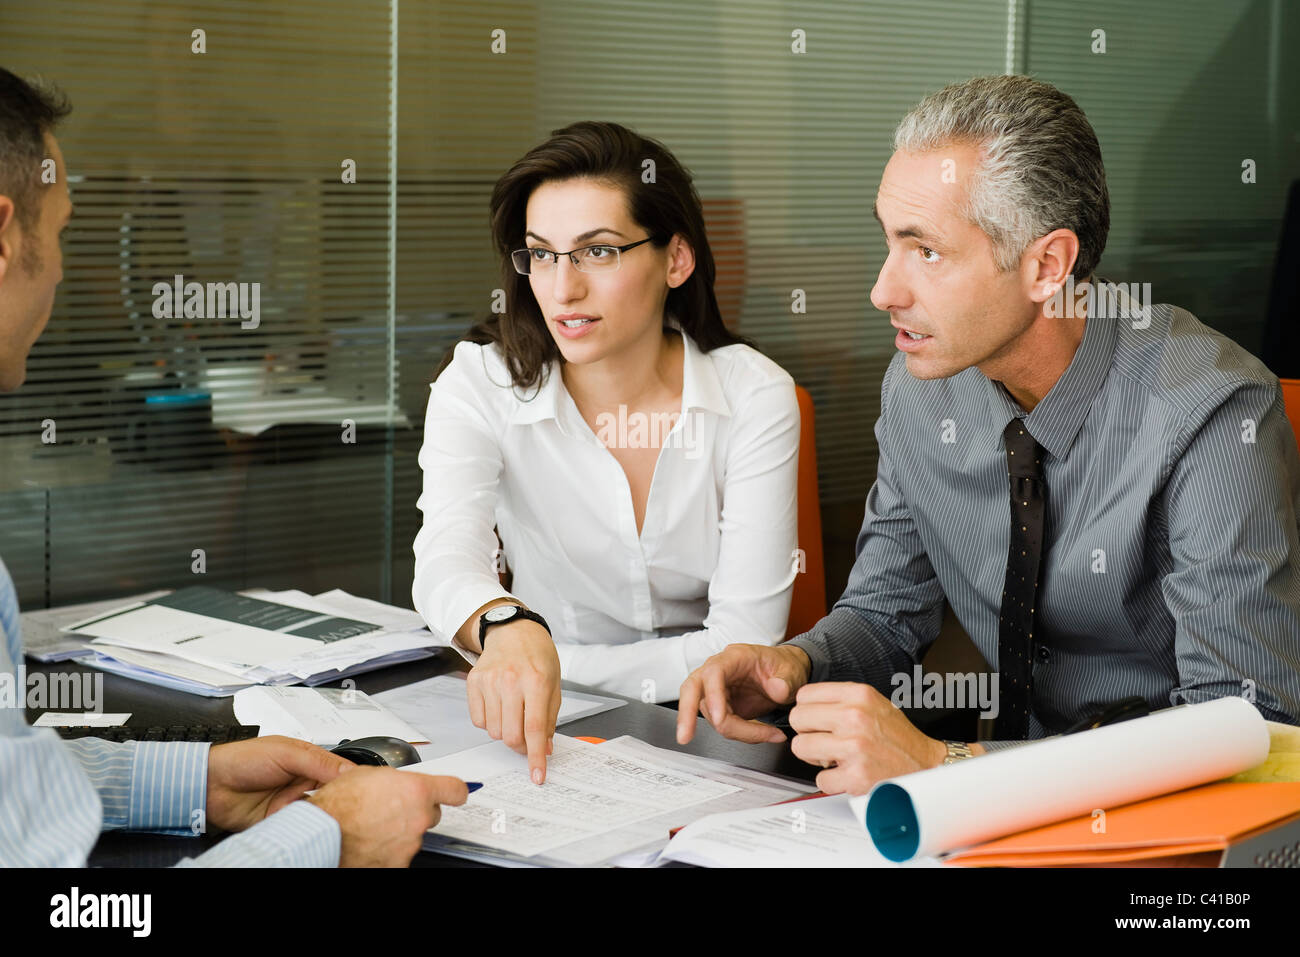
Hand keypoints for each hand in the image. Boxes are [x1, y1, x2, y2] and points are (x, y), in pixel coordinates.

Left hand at [206, 735, 353, 832]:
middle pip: (332, 795)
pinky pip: (299, 827)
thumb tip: (348, 770)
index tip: (363, 789)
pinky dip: (305, 828)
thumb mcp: (286, 754)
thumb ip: (318, 762)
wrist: (210, 785)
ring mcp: (291, 804)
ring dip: (322, 815)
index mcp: (307, 761)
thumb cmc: (242, 759)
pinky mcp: (280, 822)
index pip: (339, 772)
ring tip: (326, 815)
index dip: (352, 780)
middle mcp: (302, 783)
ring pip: (318, 813)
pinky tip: (308, 825)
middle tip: (349, 807)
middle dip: (339, 801)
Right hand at [308, 766, 468, 866]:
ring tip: (372, 824)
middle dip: (417, 810)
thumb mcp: (370, 774)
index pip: (455, 790)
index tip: (459, 792)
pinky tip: (371, 840)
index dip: (457, 790)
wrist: (321, 833)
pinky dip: (389, 849)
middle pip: (432, 813)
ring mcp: (409, 844)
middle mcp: (419, 819)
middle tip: (391, 808)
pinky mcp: (398, 864)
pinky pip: (400, 853)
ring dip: (400, 830)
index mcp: (417, 791)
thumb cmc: (339, 804)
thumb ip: (396, 780)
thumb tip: (401, 782)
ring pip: (414, 834)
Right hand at [466, 619, 560, 783]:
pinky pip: (478, 721)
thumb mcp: (554, 684)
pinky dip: (490, 722)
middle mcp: (510, 680)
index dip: (535, 756)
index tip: (537, 775)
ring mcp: (488, 681)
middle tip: (527, 741)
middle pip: (510, 735)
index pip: (534, 728)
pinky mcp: (473, 682)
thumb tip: (543, 749)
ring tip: (514, 714)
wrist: (513, 631)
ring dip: (505, 732)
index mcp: (536, 680)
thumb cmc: (537, 656)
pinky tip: (499, 706)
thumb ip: (549, 718)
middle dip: (521, 746)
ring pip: (493, 732)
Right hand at [676, 643, 811, 744]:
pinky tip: (760, 734)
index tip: (719, 717)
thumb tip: (777, 689)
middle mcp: (719, 672)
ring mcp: (716, 690)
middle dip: (686, 714)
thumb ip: (786, 680)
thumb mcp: (792, 670)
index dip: (713, 695)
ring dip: (735, 731)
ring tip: (768, 734)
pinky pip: (721, 724)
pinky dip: (739, 734)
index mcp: (735, 657)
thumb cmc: (783, 667)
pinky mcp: (720, 706)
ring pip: (710, 715)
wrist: (785, 675)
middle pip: (692, 690)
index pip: (713, 673)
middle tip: (685, 736)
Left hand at [787, 682, 947, 793]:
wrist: (925, 766)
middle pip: (797, 719)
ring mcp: (854, 747)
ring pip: (801, 747)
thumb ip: (840, 700)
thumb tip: (804, 703)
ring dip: (815, 757)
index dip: (808, 710)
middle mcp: (855, 717)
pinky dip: (831, 781)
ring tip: (836, 757)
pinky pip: (819, 779)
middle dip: (808, 733)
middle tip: (825, 740)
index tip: (816, 720)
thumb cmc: (897, 737)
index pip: (805, 695)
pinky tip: (847, 774)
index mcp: (859, 695)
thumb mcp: (872, 703)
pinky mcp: (855, 775)